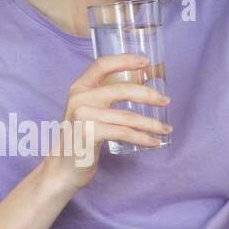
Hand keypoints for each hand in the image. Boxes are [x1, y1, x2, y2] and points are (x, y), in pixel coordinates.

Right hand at [41, 53, 171, 191]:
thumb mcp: (86, 111)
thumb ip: (103, 98)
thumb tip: (140, 88)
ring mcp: (83, 116)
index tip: (145, 61)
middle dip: (149, 95)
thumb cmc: (80, 139)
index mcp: (78, 88)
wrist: (62, 168)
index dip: (125, 60)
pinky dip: (143, 138)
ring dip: (151, 124)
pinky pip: (124, 133)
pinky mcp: (89, 134)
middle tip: (166, 101)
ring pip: (127, 116)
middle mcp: (79, 98)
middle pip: (122, 89)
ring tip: (165, 129)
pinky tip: (153, 142)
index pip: (102, 64)